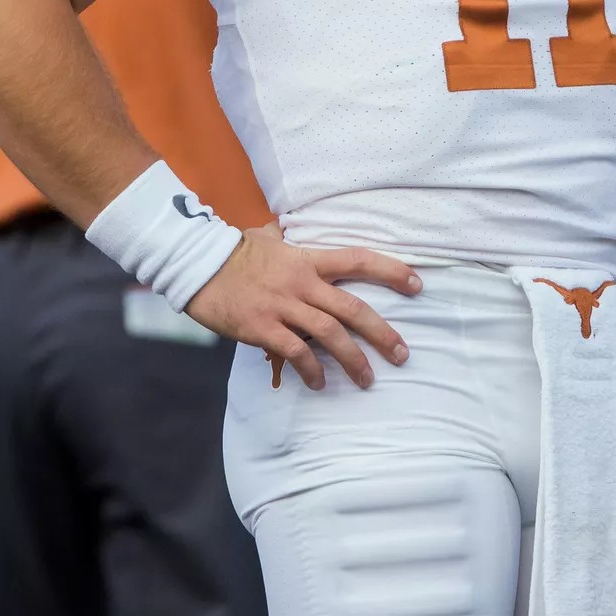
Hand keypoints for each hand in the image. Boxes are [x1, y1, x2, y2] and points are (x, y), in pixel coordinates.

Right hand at [184, 226, 417, 391]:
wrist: (197, 266)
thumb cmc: (234, 251)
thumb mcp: (268, 237)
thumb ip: (287, 240)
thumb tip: (289, 232)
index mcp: (308, 259)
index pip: (358, 260)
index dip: (391, 271)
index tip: (418, 284)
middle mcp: (302, 283)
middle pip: (353, 308)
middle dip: (382, 333)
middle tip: (402, 353)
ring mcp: (283, 306)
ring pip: (331, 335)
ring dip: (353, 361)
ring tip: (368, 380)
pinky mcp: (263, 328)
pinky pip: (297, 353)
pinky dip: (312, 371)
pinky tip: (320, 383)